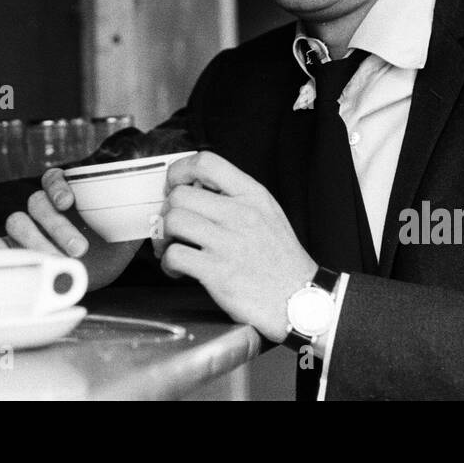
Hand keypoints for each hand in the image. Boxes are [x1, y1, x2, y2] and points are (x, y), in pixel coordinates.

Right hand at [0, 168, 141, 291]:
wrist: (87, 283)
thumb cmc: (104, 255)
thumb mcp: (123, 238)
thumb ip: (135, 222)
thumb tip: (155, 211)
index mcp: (65, 198)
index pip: (53, 178)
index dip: (58, 187)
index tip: (69, 203)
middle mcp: (41, 210)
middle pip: (36, 203)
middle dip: (57, 225)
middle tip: (79, 249)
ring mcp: (22, 230)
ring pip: (16, 222)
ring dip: (36, 242)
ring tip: (58, 263)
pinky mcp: (8, 251)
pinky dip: (1, 251)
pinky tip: (19, 261)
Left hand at [154, 151, 316, 341]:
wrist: (299, 300)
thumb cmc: (281, 260)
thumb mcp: (267, 213)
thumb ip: (236, 196)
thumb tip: (195, 188)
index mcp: (252, 195)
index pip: (206, 162)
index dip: (180, 170)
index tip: (173, 185)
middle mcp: (240, 214)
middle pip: (180, 194)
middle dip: (167, 211)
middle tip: (172, 227)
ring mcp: (229, 243)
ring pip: (173, 221)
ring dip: (164, 237)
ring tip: (172, 248)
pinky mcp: (218, 272)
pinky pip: (175, 255)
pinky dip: (168, 263)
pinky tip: (178, 269)